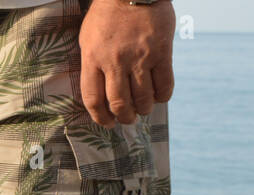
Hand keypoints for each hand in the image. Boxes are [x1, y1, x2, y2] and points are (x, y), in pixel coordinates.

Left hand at [79, 0, 175, 126]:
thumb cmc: (107, 13)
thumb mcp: (88, 37)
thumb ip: (91, 63)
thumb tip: (98, 92)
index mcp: (93, 59)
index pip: (93, 100)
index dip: (100, 117)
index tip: (107, 122)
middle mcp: (115, 62)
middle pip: (119, 103)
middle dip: (125, 117)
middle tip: (128, 118)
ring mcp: (139, 57)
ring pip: (143, 98)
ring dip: (144, 109)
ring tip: (144, 108)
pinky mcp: (161, 51)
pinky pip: (165, 83)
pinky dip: (163, 96)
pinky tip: (160, 97)